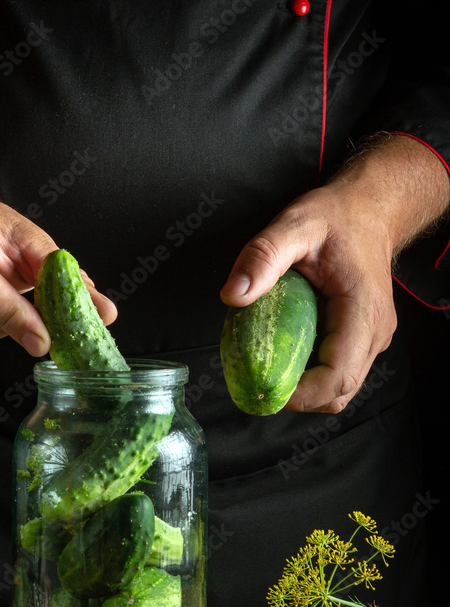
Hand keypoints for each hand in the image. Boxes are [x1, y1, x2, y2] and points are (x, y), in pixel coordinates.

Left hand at [220, 135, 449, 412]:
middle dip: (297, 397)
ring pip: (339, 389)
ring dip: (303, 388)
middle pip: (338, 393)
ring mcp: (372, 341)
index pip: (337, 377)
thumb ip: (263, 256)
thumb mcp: (295, 225)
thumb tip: (232, 294)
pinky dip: (310, 374)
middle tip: (256, 381)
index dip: (300, 394)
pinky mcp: (363, 341)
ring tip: (268, 366)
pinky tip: (283, 353)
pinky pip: (336, 372)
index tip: (262, 387)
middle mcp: (375, 334)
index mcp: (363, 312)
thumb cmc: (336, 218)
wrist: (370, 210)